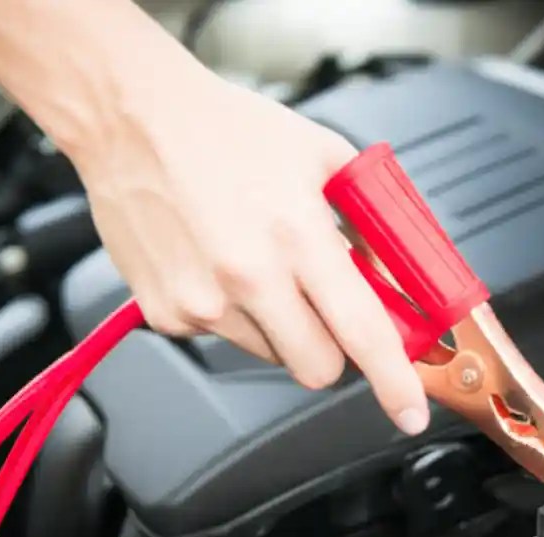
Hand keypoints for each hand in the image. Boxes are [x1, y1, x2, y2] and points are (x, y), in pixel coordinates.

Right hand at [73, 71, 430, 434]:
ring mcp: (202, 302)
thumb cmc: (230, 131)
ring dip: (283, 327)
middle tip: (329, 309)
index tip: (411, 413)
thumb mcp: (327, 161)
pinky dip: (237, 315)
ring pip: (273, 355)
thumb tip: (398, 280)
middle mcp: (249, 278)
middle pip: (319, 368)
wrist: (133, 117)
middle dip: (337, 350)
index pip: (362, 333)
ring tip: (263, 266)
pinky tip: (223, 265)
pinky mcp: (166, 314)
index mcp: (298, 238)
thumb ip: (372, 226)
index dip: (394, 382)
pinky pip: (225, 338)